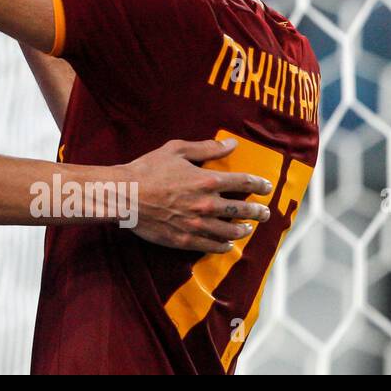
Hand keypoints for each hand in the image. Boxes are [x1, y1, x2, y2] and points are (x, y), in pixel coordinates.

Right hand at [124, 138, 272, 253]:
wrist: (124, 195)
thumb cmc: (147, 170)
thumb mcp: (176, 150)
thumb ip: (206, 148)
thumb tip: (231, 144)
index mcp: (207, 181)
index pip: (243, 183)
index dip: (259, 184)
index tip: (266, 187)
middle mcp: (208, 204)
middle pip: (243, 210)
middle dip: (258, 212)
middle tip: (264, 213)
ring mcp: (198, 224)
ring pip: (230, 231)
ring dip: (243, 230)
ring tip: (247, 229)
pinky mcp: (185, 239)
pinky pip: (212, 246)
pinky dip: (224, 246)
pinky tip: (227, 245)